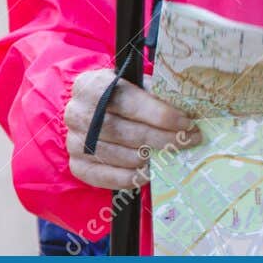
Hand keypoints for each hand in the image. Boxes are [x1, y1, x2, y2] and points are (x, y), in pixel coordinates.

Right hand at [64, 68, 202, 191]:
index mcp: (91, 85)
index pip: (127, 99)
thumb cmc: (121, 97)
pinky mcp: (77, 165)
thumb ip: (154, 93)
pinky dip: (130, 177)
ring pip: (117, 154)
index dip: (159, 113)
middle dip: (161, 137)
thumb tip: (185, 108)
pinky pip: (105, 177)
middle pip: (123, 130)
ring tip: (170, 155)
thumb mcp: (134, 85)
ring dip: (148, 158)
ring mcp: (74, 140)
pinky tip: (148, 172)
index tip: (186, 121)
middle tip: (188, 140)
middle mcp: (76, 112)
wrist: (93, 113)